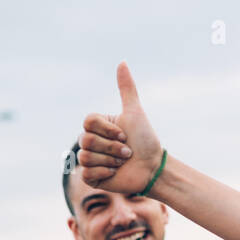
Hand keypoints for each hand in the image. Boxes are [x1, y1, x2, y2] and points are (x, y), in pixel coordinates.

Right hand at [78, 62, 162, 194]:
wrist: (153, 167)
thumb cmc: (145, 141)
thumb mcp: (135, 112)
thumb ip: (127, 89)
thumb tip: (122, 61)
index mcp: (97, 126)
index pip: (88, 122)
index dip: (108, 130)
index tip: (124, 135)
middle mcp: (90, 142)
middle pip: (86, 140)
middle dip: (112, 147)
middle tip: (127, 152)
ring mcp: (90, 160)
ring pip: (86, 156)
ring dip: (110, 160)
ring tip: (122, 162)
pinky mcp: (91, 178)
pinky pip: (87, 172)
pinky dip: (105, 172)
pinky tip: (116, 172)